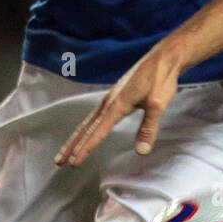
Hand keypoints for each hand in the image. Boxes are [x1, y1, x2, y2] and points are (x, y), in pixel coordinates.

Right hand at [56, 45, 185, 166]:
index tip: (74, 163)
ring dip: (76, 137)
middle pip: (85, 127)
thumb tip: (141, 151)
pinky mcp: (115, 95)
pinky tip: (87, 130)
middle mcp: (109, 102)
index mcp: (116, 105)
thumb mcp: (158, 105)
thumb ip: (148, 128)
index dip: (85, 149)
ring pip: (88, 121)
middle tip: (59, 162)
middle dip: (72, 146)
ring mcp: (110, 98)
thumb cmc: (161, 79)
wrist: (163, 57)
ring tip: (66, 151)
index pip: (96, 132)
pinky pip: (95, 115)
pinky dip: (86, 127)